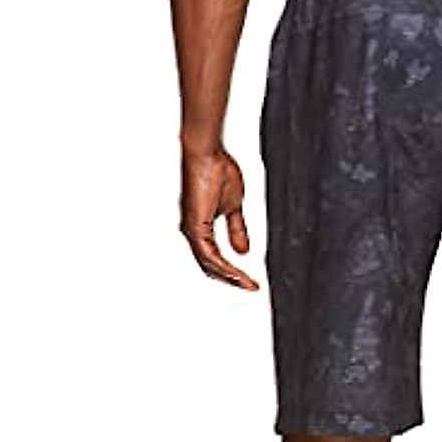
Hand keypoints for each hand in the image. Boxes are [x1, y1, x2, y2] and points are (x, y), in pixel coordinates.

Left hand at [178, 148, 258, 290]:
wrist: (208, 154)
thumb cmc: (216, 171)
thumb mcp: (234, 207)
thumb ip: (236, 230)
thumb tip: (242, 250)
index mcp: (200, 228)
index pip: (214, 258)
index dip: (231, 272)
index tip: (250, 280)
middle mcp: (192, 232)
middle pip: (210, 266)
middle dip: (231, 280)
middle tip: (250, 287)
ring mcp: (192, 230)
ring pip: (209, 264)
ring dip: (230, 277)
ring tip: (248, 284)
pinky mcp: (195, 226)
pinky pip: (209, 255)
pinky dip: (225, 266)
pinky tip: (238, 272)